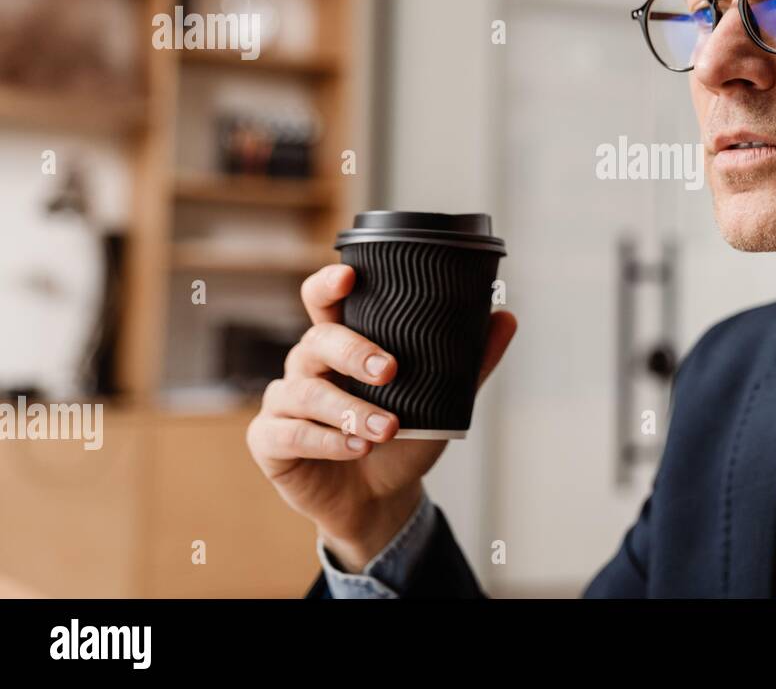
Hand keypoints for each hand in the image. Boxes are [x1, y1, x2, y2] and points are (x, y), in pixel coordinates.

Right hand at [246, 263, 516, 571]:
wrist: (382, 498)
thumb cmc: (403, 437)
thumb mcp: (441, 400)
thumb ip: (469, 362)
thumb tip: (506, 318)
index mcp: (341, 343)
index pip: (325, 302)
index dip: (329, 284)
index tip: (349, 276)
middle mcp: (307, 364)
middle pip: (318, 341)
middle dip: (354, 352)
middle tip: (391, 371)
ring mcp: (284, 401)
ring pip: (307, 391)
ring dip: (351, 410)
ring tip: (387, 428)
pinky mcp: (270, 440)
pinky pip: (289, 433)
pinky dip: (327, 440)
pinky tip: (357, 448)